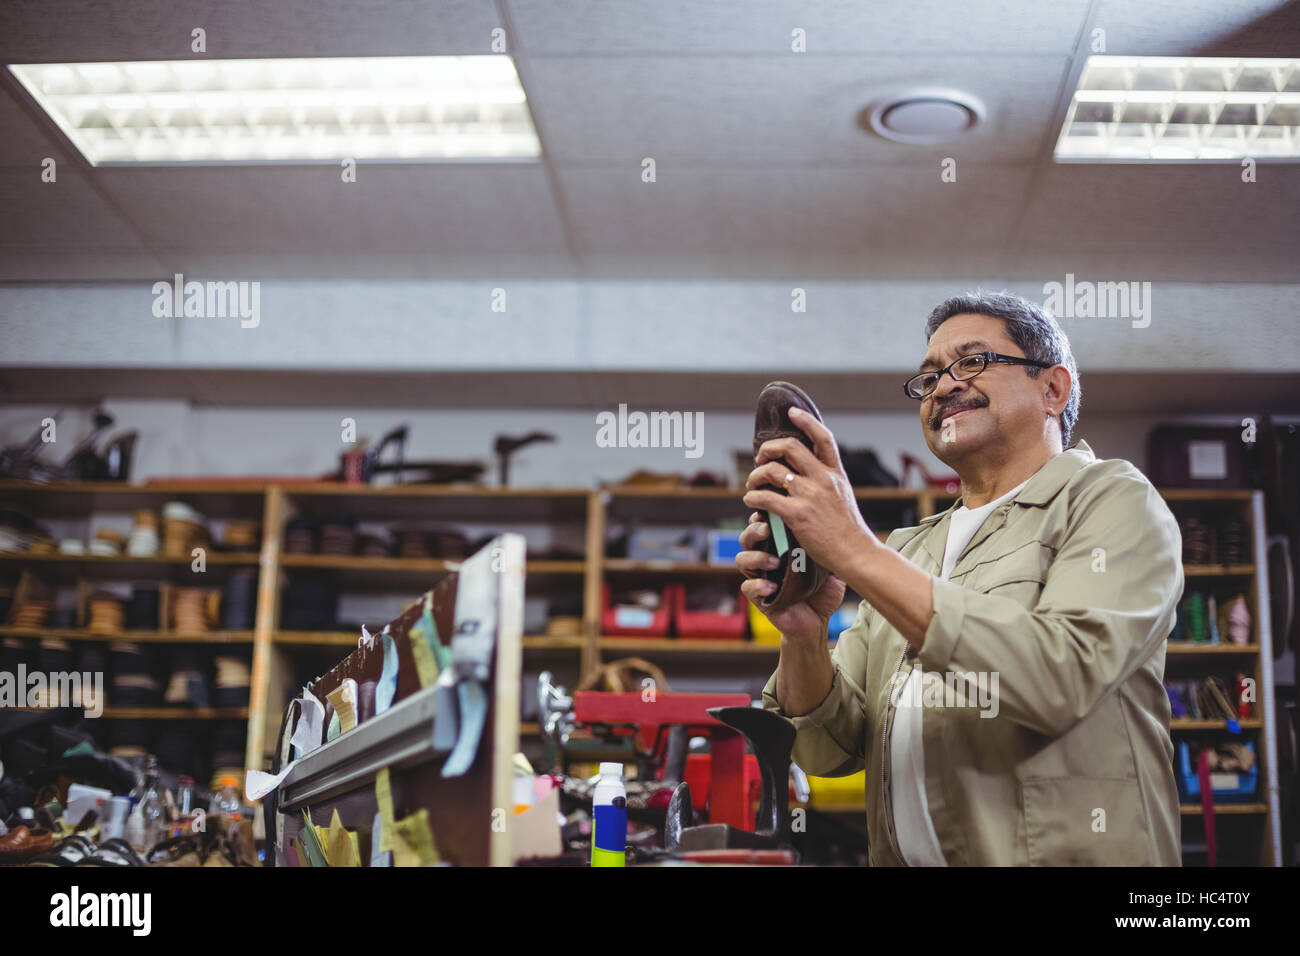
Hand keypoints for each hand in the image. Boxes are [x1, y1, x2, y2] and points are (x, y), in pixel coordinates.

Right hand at [737, 510, 846, 642]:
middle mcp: (766, 559)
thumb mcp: (829, 565)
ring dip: (756, 557)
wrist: (819, 621)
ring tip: (775, 562)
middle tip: (767, 529)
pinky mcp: (759, 598)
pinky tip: (772, 587)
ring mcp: (760, 577)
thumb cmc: (822, 591)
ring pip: (742, 559)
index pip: (764, 526)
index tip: (770, 511)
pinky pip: (748, 588)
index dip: (762, 516)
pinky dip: (757, 585)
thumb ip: (828, 546)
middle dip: (754, 531)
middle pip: (747, 537)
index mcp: (780, 547)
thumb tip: (834, 522)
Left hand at [741, 407, 873, 573]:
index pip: (823, 438)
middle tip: (760, 459)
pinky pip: (765, 498)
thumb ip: (827, 482)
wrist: (856, 553)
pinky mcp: (797, 514)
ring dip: (755, 476)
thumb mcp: (843, 496)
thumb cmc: (848, 530)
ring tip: (752, 485)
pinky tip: (751, 502)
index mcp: (836, 473)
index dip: (806, 421)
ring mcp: (810, 495)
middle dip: (768, 449)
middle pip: (789, 447)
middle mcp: (823, 479)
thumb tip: (805, 473)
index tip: (792, 412)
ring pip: (772, 471)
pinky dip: (753, 498)